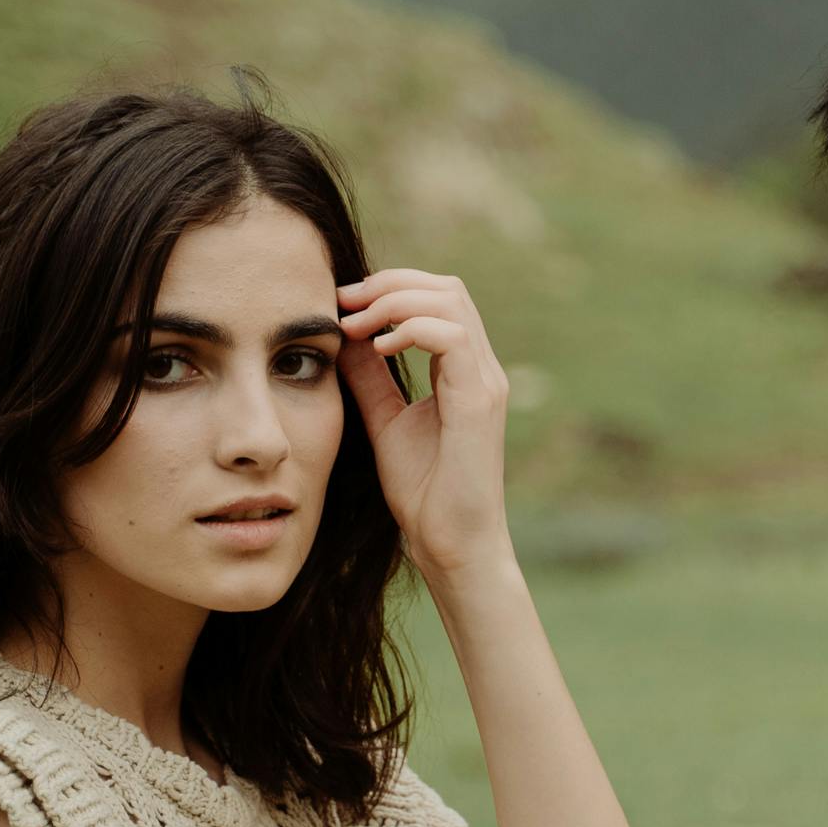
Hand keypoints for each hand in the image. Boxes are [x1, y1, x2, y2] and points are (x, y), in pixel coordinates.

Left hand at [338, 268, 510, 585]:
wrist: (450, 544)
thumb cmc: (425, 493)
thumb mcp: (385, 421)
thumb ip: (369, 379)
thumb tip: (345, 336)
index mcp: (464, 370)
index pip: (438, 298)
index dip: (389, 288)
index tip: (342, 304)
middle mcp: (482, 369)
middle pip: (446, 287)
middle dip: (389, 283)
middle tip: (343, 301)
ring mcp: (485, 382)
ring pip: (450, 301)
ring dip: (393, 301)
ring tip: (354, 323)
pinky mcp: (479, 401)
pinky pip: (451, 337)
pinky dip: (409, 329)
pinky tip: (375, 348)